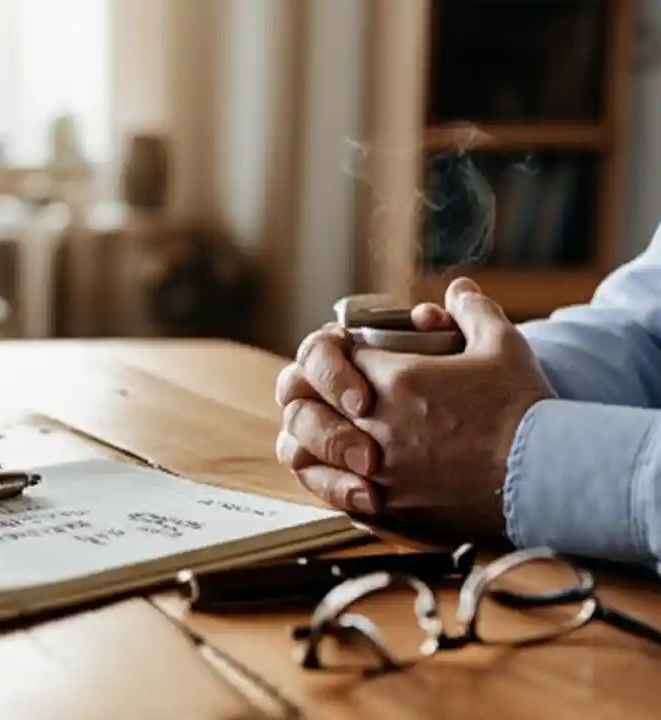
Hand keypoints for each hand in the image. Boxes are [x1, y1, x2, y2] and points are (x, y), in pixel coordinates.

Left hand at [277, 278, 552, 538]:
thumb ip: (471, 311)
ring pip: (302, 449)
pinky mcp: (387, 503)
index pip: (327, 354)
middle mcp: (374, 422)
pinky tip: (341, 473)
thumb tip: (457, 291)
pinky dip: (327, 480)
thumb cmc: (523, 408)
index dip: (330, 354)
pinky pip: (330, 491)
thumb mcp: (502, 344)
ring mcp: (376, 466)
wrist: (546, 474)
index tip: (346, 357)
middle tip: (327, 397)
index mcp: (392, 377)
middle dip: (308, 393)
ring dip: (308, 438)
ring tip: (325, 435)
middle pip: (301, 401)